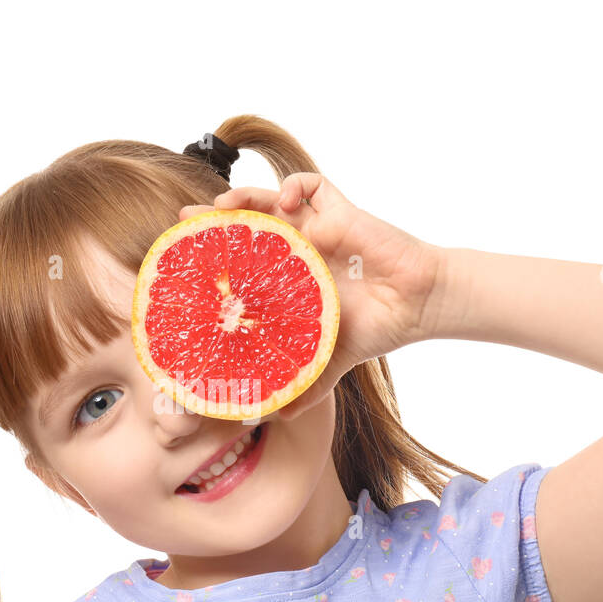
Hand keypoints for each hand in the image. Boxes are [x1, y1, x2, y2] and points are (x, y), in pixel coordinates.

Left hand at [180, 172, 444, 421]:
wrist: (417, 307)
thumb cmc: (376, 328)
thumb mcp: (329, 361)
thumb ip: (303, 386)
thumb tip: (272, 417)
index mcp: (290, 280)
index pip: (242, 261)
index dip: (214, 257)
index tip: (185, 260)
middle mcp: (298, 250)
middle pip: (247, 225)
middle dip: (214, 220)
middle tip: (185, 220)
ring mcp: (318, 228)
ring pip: (270, 199)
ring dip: (243, 197)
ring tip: (220, 205)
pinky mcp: (340, 211)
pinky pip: (313, 184)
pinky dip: (293, 185)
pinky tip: (283, 201)